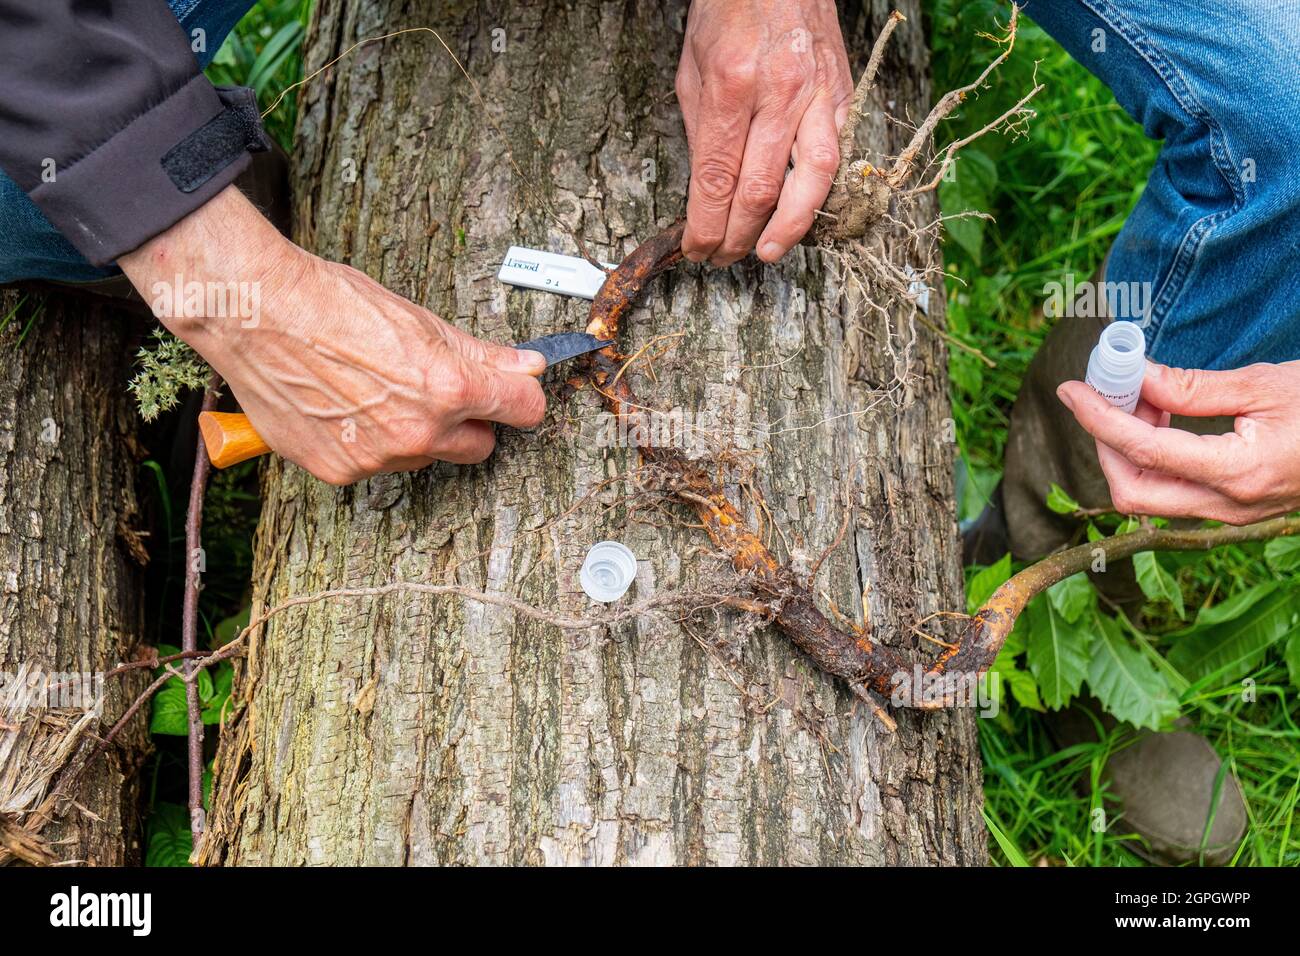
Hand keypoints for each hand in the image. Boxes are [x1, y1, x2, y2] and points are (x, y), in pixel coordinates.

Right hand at [119, 186, 545, 484]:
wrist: (257, 314)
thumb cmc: (333, 303)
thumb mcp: (419, 319)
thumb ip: (480, 354)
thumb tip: (527, 366)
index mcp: (450, 388)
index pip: (525, 411)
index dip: (519, 398)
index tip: (512, 393)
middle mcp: (419, 431)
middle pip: (478, 446)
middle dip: (466, 422)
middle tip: (433, 388)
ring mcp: (378, 457)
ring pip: (423, 455)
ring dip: (413, 432)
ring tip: (373, 388)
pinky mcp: (340, 470)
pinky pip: (375, 465)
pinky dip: (367, 443)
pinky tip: (343, 406)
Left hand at [676, 0, 851, 265]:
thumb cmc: (729, 10)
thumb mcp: (692, 67)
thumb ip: (700, 130)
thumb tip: (704, 190)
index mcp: (731, 83)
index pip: (717, 177)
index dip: (705, 224)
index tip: (696, 249)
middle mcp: (779, 91)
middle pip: (759, 189)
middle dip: (738, 235)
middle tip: (723, 257)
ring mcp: (817, 92)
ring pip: (812, 179)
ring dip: (789, 227)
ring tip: (768, 251)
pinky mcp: (842, 93)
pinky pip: (837, 155)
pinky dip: (819, 192)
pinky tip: (802, 212)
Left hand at [1057, 360, 1299, 523]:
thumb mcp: (1264, 384)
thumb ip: (1192, 387)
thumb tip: (1134, 377)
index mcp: (1240, 472)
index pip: (1145, 452)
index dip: (1099, 419)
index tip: (1071, 389)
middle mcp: (1230, 506)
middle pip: (1133, 491)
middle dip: (1106, 443)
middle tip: (1106, 394)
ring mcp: (1232, 514)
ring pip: (1149, 498)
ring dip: (1127, 451)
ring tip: (1141, 399)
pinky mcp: (1233, 509)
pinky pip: (1172, 493)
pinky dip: (1152, 460)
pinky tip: (1161, 420)